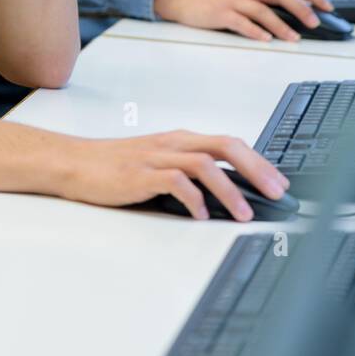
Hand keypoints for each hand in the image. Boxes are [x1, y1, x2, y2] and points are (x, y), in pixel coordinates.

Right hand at [60, 130, 290, 220]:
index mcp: (182, 140)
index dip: (260, 161)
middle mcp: (174, 143)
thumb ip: (189, 173)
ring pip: (205, 165)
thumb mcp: (159, 164)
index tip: (280, 182)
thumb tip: (226, 196)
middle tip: (276, 193)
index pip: (231, 143)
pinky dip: (193, 199)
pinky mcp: (140, 174)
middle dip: (256, 170)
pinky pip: (175, 182)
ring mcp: (157, 157)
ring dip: (230, 190)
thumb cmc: (116, 166)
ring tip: (244, 214)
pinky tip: (201, 215)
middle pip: (226, 146)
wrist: (75, 162)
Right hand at [154, 0, 332, 42]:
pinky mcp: (221, 13)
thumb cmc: (220, 1)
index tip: (327, 7)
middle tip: (315, 23)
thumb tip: (298, 17)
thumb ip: (269, 2)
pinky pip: (241, 22)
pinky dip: (255, 31)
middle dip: (300, 8)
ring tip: (293, 38)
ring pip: (262, 10)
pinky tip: (265, 39)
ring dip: (281, 25)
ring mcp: (234, 0)